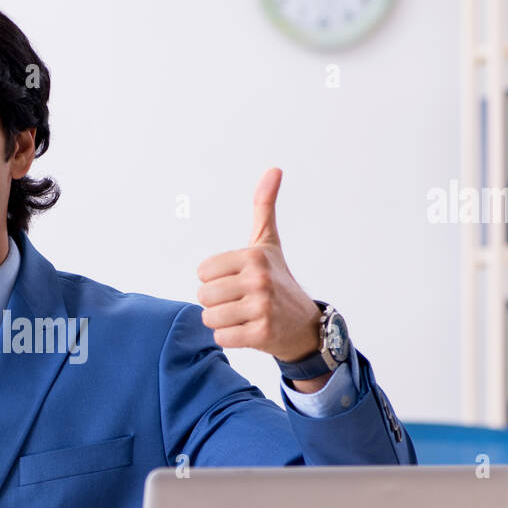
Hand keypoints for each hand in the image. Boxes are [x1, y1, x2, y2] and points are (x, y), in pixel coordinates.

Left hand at [195, 167, 321, 362]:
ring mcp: (262, 308)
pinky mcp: (262, 333)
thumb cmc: (278, 280)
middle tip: (239, 302)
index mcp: (253, 256)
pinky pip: (222, 338)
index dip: (214, 280)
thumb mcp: (268, 243)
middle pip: (203, 296)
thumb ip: (264, 207)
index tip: (236, 281)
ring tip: (243, 316)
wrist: (304, 325)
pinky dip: (229, 338)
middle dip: (216, 303)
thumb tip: (274, 169)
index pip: (202, 272)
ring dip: (221, 322)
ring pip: (210, 318)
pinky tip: (247, 331)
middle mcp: (259, 280)